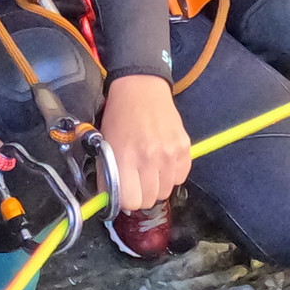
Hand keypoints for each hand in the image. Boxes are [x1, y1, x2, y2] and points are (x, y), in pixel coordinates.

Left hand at [101, 74, 191, 211]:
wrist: (141, 88)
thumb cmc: (120, 116)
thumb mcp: (104, 143)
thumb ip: (107, 173)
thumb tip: (110, 199)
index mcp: (125, 157)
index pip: (130, 201)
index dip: (125, 200)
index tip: (123, 192)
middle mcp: (149, 158)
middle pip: (150, 200)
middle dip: (141, 194)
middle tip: (136, 180)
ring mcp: (170, 154)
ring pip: (166, 192)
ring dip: (157, 185)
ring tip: (149, 168)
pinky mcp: (184, 148)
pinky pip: (180, 178)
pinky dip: (172, 175)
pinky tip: (162, 161)